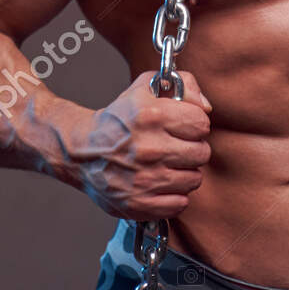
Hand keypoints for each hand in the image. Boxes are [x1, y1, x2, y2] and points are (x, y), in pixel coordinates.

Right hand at [72, 70, 211, 220]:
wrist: (82, 152)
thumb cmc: (117, 121)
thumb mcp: (145, 89)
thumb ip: (183, 85)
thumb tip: (206, 106)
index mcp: (152, 116)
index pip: (201, 123)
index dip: (195, 125)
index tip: (184, 127)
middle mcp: (149, 149)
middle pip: (202, 153)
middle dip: (192, 148)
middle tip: (176, 147)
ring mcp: (145, 179)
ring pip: (194, 179)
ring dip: (184, 172)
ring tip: (167, 165)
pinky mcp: (140, 204)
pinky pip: (180, 203)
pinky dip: (174, 195)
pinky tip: (160, 183)